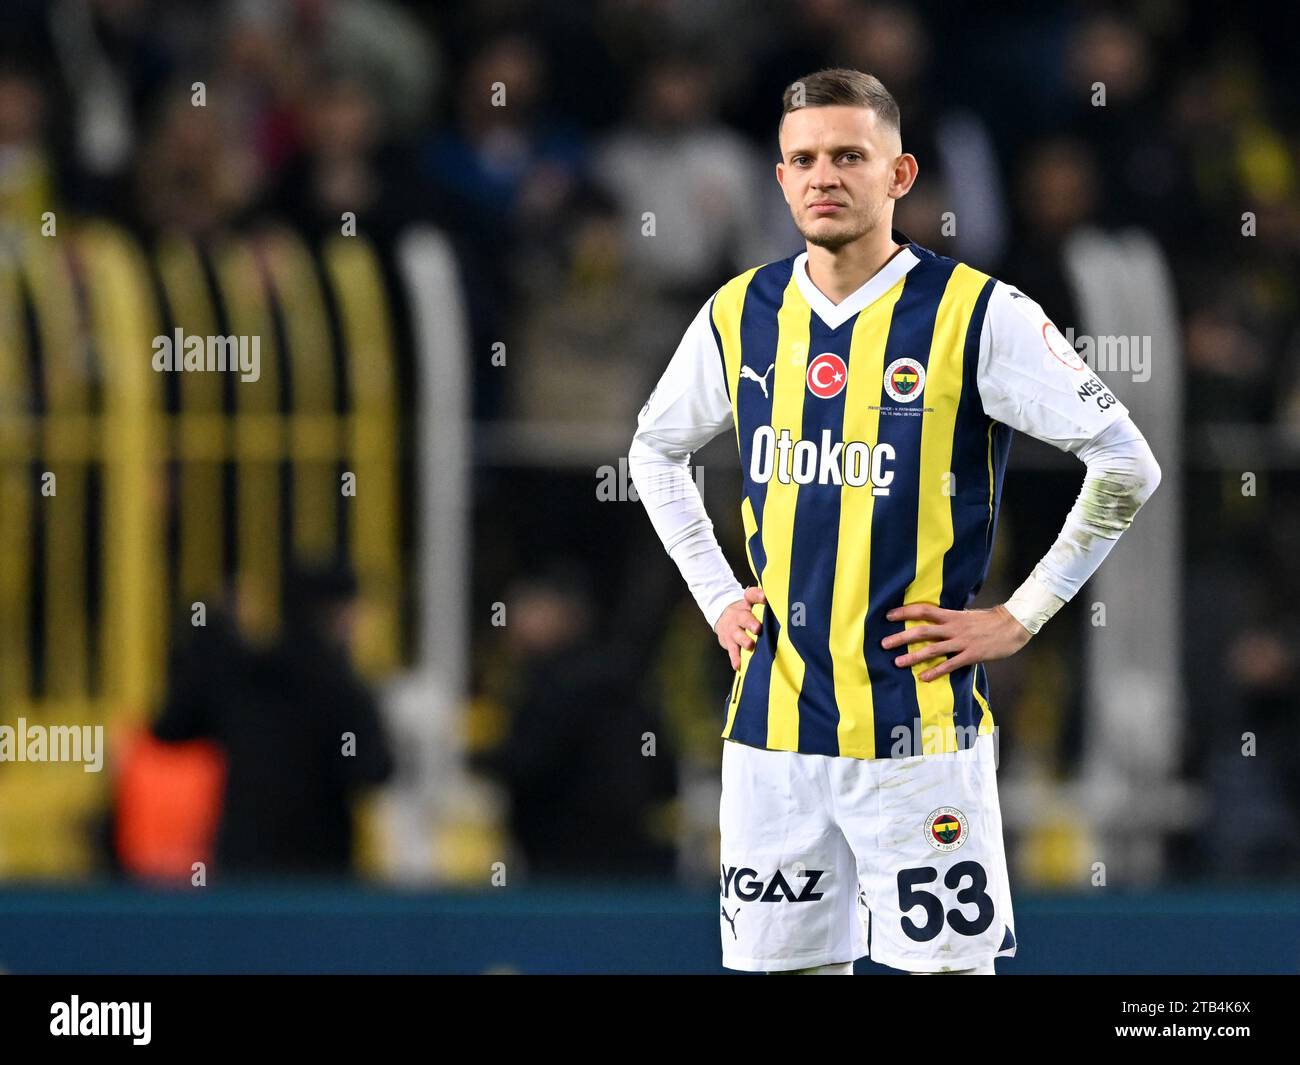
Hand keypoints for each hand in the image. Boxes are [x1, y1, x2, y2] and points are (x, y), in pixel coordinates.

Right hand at [714, 586, 765, 670]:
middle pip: (744, 617)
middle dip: (750, 623)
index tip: (765, 598)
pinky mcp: (728, 642)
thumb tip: (783, 603)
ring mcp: (733, 630)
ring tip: (750, 645)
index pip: (751, 595)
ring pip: (738, 635)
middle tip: (758, 628)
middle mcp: (738, 616)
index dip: (757, 595)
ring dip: (744, 640)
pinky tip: (738, 665)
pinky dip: (735, 658)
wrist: (723, 617)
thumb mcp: (751, 602)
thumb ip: (764, 602)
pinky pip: (732, 651)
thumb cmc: (745, 611)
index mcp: (746, 604)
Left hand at [881, 602, 1031, 681]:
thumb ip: (949, 619)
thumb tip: (932, 621)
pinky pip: (950, 664)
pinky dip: (936, 671)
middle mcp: (953, 628)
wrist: (1013, 625)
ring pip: (932, 649)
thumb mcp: (966, 615)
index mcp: (951, 615)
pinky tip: (923, 677)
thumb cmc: (989, 621)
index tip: (888, 616)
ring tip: (897, 662)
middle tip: (883, 644)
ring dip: (913, 656)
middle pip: (922, 631)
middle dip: (901, 637)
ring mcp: (962, 642)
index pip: (923, 610)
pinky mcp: (971, 655)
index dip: (905, 612)